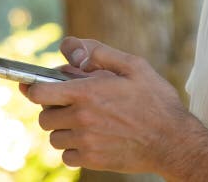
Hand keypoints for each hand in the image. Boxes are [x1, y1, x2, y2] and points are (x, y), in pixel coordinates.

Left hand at [19, 37, 190, 173]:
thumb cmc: (155, 100)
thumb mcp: (134, 66)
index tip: (38, 87)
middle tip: (74, 104)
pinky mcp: (92, 160)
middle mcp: (81, 118)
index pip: (39, 92)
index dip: (34, 88)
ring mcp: (85, 141)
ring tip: (86, 122)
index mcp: (86, 92)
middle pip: (44, 116)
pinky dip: (73, 148)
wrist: (173, 141)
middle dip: (54, 108)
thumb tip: (75, 49)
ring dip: (63, 129)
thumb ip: (100, 53)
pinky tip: (91, 138)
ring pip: (54, 137)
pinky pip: (67, 155)